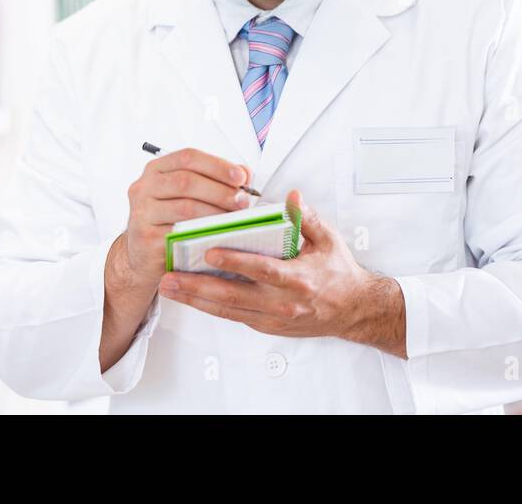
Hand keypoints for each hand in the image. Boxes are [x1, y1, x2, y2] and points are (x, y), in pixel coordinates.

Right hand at [106, 148, 252, 306]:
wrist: (144, 256)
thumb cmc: (172, 221)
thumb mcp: (189, 195)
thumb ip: (215, 180)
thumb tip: (245, 174)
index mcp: (156, 170)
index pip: (188, 157)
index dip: (217, 165)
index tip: (241, 177)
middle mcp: (144, 187)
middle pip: (186, 181)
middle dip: (220, 190)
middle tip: (243, 201)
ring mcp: (142, 213)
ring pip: (185, 207)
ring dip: (216, 211)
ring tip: (235, 217)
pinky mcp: (146, 238)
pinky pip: (180, 233)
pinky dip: (203, 232)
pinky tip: (219, 233)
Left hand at [157, 190, 407, 357]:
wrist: (352, 310)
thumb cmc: (339, 274)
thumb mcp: (328, 240)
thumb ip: (308, 217)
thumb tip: (292, 197)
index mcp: (298, 278)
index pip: (262, 270)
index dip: (235, 261)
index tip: (211, 250)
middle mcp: (282, 302)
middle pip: (233, 296)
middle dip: (198, 287)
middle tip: (170, 277)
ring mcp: (272, 317)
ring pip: (227, 310)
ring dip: (195, 299)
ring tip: (169, 287)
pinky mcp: (265, 325)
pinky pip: (232, 316)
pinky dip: (209, 307)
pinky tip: (190, 297)